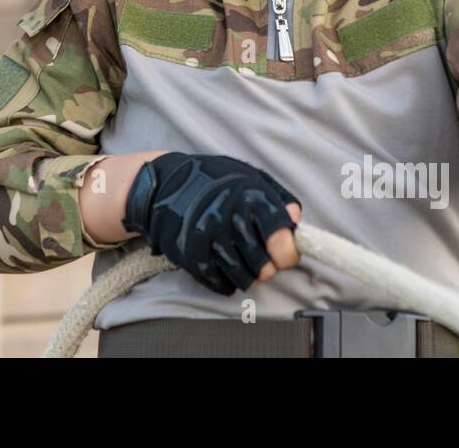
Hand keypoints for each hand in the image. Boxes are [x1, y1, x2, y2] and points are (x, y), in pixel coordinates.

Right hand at [122, 152, 301, 295]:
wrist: (162, 184)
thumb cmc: (211, 178)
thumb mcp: (249, 175)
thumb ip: (278, 197)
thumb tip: (296, 222)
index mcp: (251, 199)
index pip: (283, 244)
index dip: (288, 252)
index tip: (284, 251)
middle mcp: (231, 221)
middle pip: (266, 267)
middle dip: (267, 264)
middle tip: (261, 254)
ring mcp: (210, 241)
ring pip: (245, 279)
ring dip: (248, 274)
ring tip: (242, 259)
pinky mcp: (192, 257)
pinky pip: (221, 284)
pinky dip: (227, 280)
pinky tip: (223, 263)